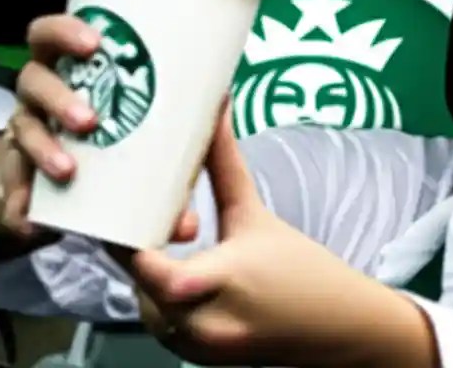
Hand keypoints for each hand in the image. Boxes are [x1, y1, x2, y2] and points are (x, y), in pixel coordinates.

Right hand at [1, 14, 200, 244]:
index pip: (49, 35)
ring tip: (68, 170)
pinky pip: (11, 193)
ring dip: (43, 147)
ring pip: (21, 130)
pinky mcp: (17, 180)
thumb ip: (178, 151)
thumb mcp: (152, 135)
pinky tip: (33, 224)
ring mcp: (24, 135)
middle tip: (90, 121)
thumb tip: (209, 154)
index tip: (94, 44)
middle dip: (58, 97)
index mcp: (66, 71)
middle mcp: (39, 98)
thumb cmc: (124, 139)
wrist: (78, 192)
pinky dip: (19, 209)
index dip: (64, 31)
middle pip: (32, 80)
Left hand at [119, 106, 439, 367]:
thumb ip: (224, 163)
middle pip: (139, 282)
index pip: (152, 268)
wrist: (337, 328)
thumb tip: (214, 109)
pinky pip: (157, 322)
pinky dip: (156, 297)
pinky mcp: (194, 358)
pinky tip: (168, 270)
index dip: (125, 240)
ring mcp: (197, 346)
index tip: (114, 207)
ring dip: (143, 275)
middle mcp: (205, 322)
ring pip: (142, 304)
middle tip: (135, 215)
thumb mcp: (255, 214)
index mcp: (224, 281)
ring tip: (154, 240)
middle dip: (134, 249)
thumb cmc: (304, 272)